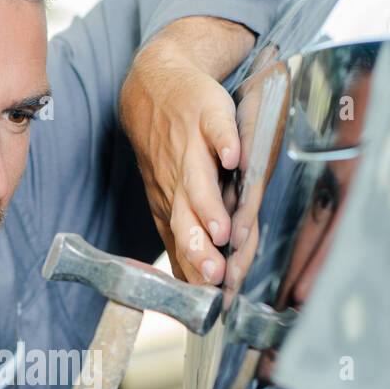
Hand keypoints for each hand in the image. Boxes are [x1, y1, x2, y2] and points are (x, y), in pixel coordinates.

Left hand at [118, 16, 253, 285]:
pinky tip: (234, 159)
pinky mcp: (207, 115)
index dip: (199, 272)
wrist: (155, 88)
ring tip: (223, 232)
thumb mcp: (175, 196)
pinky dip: (225, 142)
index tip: (211, 300)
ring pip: (199, 183)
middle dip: (199, 249)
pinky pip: (217, 130)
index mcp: (174, 205)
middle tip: (214, 276)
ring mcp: (192, 149)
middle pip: (189, 221)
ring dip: (210, 207)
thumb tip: (199, 285)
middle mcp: (179, 182)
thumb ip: (189, 236)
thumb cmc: (172, 150)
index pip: (189, 244)